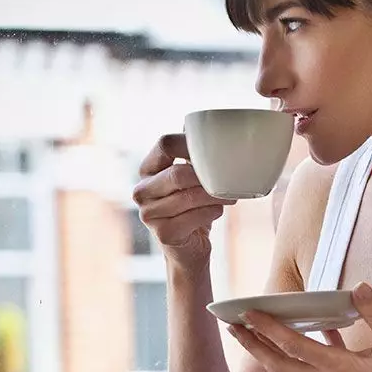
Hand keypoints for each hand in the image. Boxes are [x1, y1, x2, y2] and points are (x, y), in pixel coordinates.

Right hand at [132, 134, 234, 268]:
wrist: (189, 247)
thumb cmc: (193, 206)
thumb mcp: (191, 177)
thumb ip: (194, 154)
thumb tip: (210, 124)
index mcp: (148, 169)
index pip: (165, 143)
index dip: (191, 143)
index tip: (215, 149)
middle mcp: (141, 190)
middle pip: (177, 173)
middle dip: (208, 176)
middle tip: (230, 178)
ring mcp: (148, 214)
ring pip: (188, 197)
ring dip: (215, 196)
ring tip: (230, 195)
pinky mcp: (162, 234)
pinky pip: (194, 217)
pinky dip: (212, 212)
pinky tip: (216, 212)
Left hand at [228, 283, 371, 371]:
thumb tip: (358, 287)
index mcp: (336, 369)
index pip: (293, 346)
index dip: (268, 329)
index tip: (249, 313)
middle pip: (277, 364)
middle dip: (252, 345)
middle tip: (232, 326)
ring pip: (289, 370)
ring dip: (269, 352)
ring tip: (254, 333)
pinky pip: (310, 370)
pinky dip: (301, 354)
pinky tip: (315, 333)